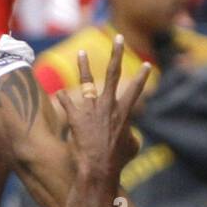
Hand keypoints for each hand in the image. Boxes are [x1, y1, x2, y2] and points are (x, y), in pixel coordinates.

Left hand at [55, 36, 151, 179]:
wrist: (99, 168)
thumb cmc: (117, 161)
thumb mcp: (131, 148)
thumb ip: (131, 136)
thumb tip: (129, 135)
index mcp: (124, 112)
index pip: (135, 89)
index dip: (142, 76)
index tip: (146, 64)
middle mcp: (108, 105)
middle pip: (113, 73)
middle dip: (117, 53)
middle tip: (119, 38)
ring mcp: (91, 109)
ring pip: (87, 81)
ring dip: (83, 66)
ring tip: (81, 52)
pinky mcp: (75, 117)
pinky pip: (67, 103)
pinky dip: (64, 99)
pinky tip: (59, 94)